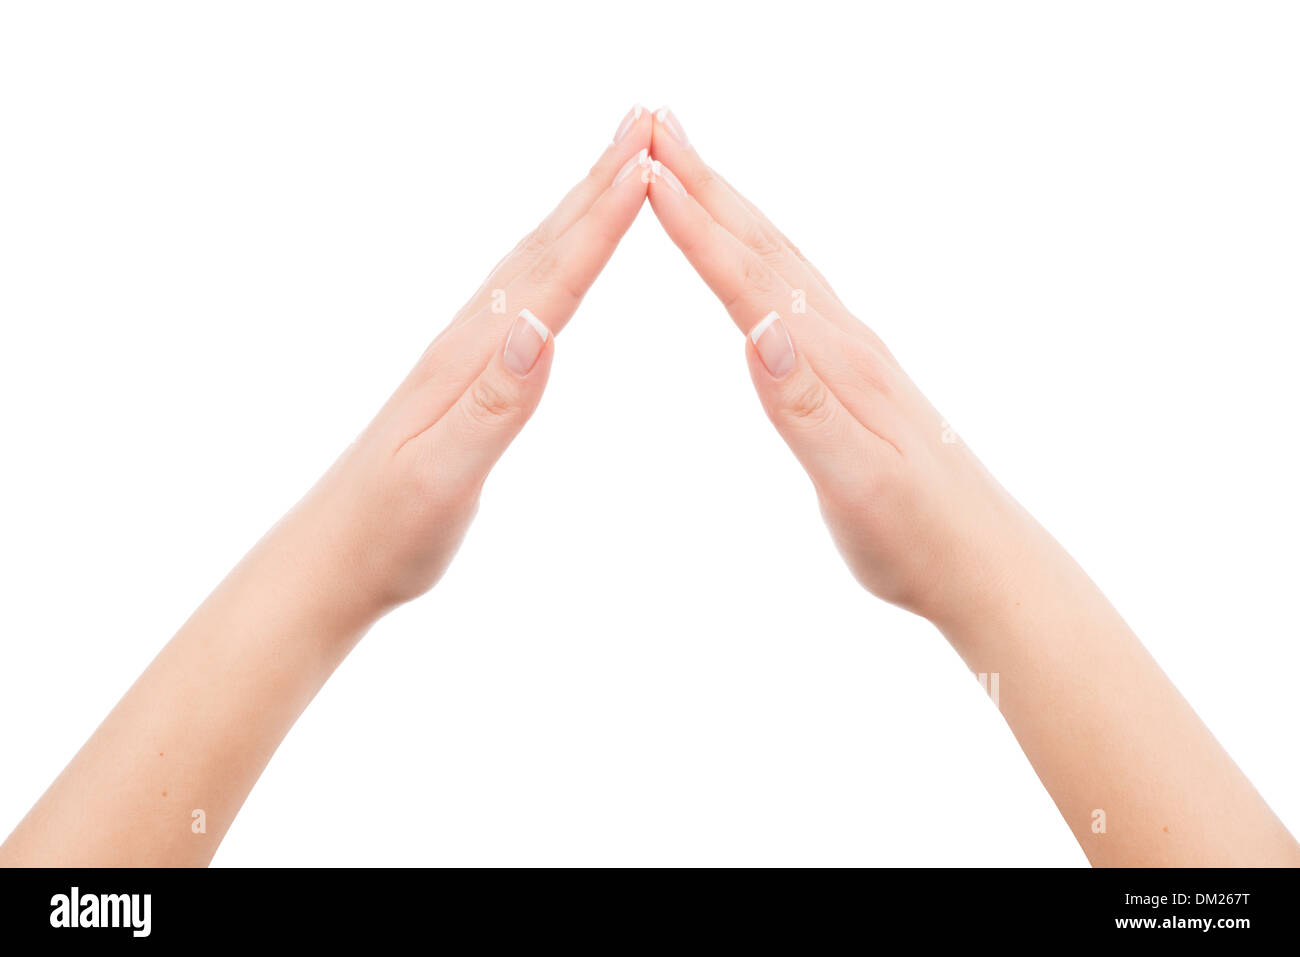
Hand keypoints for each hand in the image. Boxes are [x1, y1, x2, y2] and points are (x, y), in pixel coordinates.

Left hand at [293, 108, 655, 619]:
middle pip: (542, 248)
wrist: (331, 559)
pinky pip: (520, 298)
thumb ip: (496, 403)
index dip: (603, 220)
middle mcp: (467, 343)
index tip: (647, 162)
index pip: (552, 278)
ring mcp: (463, 356)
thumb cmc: (389, 530)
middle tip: (642, 122)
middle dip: (596, 183)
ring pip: (531, 265)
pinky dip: (553, 260)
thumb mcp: (444, 475)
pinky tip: (559, 261)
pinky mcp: (462, 378)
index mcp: (471, 360)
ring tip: (614, 167)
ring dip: (575, 210)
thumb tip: (543, 328)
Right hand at [646, 110, 1034, 626]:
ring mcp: (855, 354)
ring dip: (734, 208)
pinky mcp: (857, 374)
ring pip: (782, 262)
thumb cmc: (915, 534)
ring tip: (695, 167)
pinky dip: (760, 255)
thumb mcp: (856, 481)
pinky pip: (798, 292)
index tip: (647, 172)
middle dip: (709, 185)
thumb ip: (803, 407)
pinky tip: (753, 257)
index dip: (695, 226)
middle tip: (658, 127)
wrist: (983, 561)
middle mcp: (846, 343)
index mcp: (836, 364)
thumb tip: (757, 329)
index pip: (751, 280)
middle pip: (766, 248)